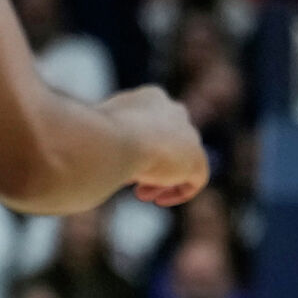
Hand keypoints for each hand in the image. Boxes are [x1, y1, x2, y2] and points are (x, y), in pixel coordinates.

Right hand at [104, 85, 209, 206]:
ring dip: (160, 179)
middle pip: (168, 141)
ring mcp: (189, 135)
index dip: (137, 144)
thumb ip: (111, 134)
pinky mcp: (198, 160)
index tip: (123, 160)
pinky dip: (176, 192)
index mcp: (151, 97)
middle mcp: (174, 111)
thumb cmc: (100, 131)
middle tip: (133, 180)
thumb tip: (99, 148)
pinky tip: (158, 200)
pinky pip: (194, 180)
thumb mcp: (100, 126)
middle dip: (152, 162)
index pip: (151, 122)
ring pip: (180, 161)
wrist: (117, 140)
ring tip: (141, 193)